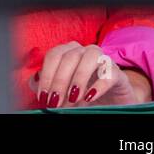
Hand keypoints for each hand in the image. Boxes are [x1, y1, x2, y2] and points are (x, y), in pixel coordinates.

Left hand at [29, 41, 152, 107]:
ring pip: (89, 58)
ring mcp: (103, 59)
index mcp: (68, 51)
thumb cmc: (82, 94)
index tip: (43, 96)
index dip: (46, 75)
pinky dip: (98, 85)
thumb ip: (46, 84)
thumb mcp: (62, 91)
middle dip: (59, 81)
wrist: (112, 102)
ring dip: (78, 78)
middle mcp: (84, 51)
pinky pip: (109, 72)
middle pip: (68, 57)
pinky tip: (89, 97)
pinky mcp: (117, 73)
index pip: (53, 56)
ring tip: (72, 98)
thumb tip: (35, 81)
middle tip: (55, 102)